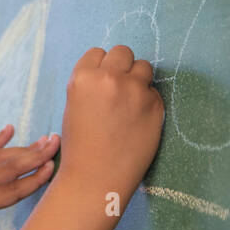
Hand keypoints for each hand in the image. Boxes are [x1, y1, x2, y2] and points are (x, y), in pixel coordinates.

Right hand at [58, 46, 164, 199]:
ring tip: (130, 101)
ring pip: (144, 67)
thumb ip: (91, 84)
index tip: (101, 81)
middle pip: (123, 52)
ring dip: (139, 79)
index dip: (100, 66)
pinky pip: (154, 92)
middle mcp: (110, 78)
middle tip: (118, 87)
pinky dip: (148, 101)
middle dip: (122, 66)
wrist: (96, 176)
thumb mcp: (73, 106)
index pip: (98, 53)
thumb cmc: (79, 145)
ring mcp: (136, 91)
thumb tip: (111, 72)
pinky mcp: (156, 105)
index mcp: (83, 78)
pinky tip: (137, 120)